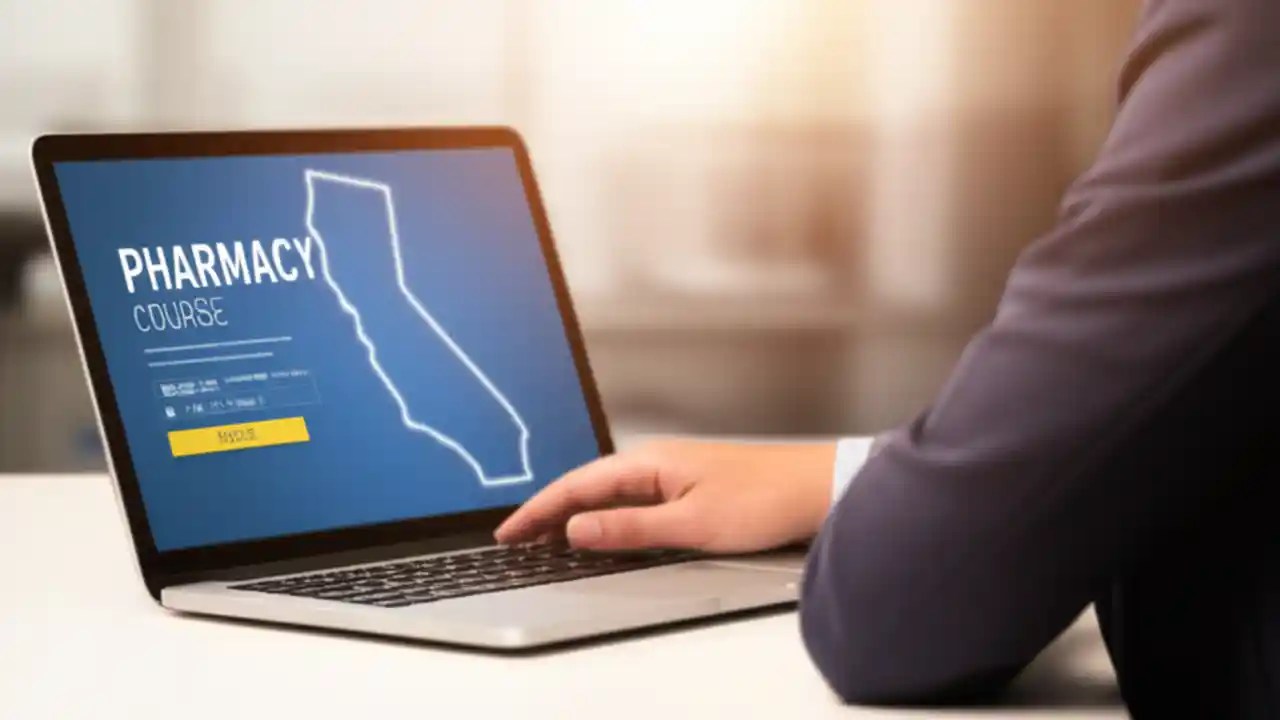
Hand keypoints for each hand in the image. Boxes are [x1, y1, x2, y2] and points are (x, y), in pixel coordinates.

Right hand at [494, 439, 836, 552]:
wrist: (818, 487)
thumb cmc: (765, 499)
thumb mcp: (691, 524)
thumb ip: (630, 528)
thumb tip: (576, 529)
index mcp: (650, 462)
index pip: (578, 486)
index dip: (539, 510)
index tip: (508, 531)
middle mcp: (656, 460)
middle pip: (586, 485)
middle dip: (547, 510)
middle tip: (514, 537)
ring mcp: (672, 471)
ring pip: (607, 491)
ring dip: (573, 511)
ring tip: (542, 534)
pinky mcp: (687, 484)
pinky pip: (629, 497)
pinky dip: (603, 512)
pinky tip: (598, 526)